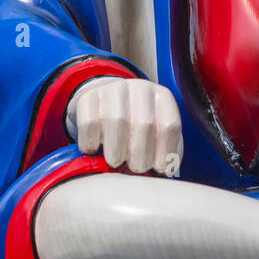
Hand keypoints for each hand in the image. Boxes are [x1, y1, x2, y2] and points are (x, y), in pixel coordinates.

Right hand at [65, 77, 183, 174]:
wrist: (104, 103)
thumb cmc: (136, 126)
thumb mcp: (156, 133)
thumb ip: (165, 150)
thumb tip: (167, 170)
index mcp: (162, 97)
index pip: (170, 125)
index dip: (166, 151)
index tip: (159, 169)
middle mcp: (140, 88)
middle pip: (145, 124)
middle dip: (141, 154)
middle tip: (136, 169)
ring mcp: (113, 89)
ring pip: (117, 121)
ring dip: (117, 150)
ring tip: (116, 162)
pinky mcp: (88, 97)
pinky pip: (89, 123)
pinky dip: (91, 142)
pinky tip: (95, 149)